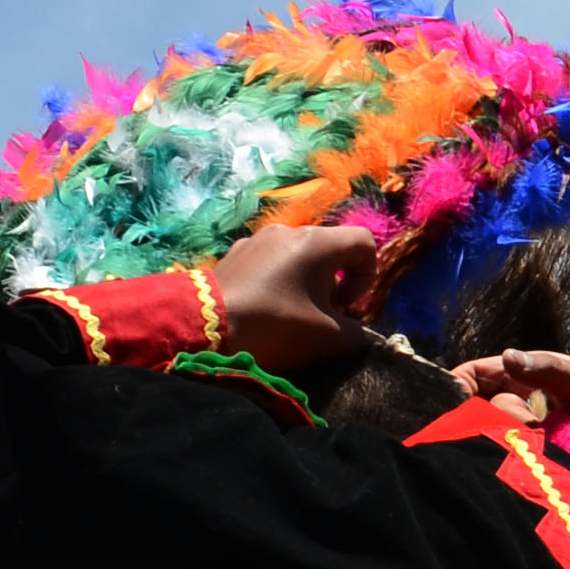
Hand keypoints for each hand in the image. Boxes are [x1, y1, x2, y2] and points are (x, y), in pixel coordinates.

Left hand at [206, 223, 380, 370]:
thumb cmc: (273, 325)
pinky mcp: (235, 253)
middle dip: (334, 283)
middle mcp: (290, 231)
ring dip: (305, 283)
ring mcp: (258, 238)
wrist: (202, 327)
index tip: (345, 306)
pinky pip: (270, 262)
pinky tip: (262, 309)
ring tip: (290, 314)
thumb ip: (355, 333)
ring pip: (298, 256)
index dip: (367, 276)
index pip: (364, 242)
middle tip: (320, 316)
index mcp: (318, 242)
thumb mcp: (326, 338)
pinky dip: (277, 281)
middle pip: (330, 249)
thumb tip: (357, 331)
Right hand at [451, 347, 569, 473]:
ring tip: (531, 439)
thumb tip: (507, 357)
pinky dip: (500, 457)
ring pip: (483, 433)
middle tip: (508, 423)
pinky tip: (516, 459)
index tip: (453, 396)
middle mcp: (513, 406)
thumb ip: (552, 369)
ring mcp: (515, 438)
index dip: (459, 381)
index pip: (478, 373)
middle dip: (478, 414)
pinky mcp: (521, 464)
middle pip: (473, 405)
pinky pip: (497, 458)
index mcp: (525, 378)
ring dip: (497, 436)